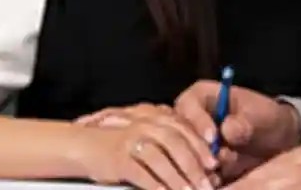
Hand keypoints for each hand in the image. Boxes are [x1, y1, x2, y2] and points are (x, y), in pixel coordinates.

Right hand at [75, 103, 219, 189]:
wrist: (85, 146)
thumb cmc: (122, 145)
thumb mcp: (148, 136)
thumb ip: (170, 143)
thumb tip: (201, 165)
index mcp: (156, 117)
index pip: (185, 129)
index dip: (202, 146)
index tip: (215, 164)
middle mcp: (146, 124)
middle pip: (177, 143)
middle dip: (195, 166)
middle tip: (208, 184)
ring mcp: (132, 140)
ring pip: (161, 159)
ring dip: (179, 179)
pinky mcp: (119, 158)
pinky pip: (142, 174)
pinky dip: (157, 186)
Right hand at [174, 81, 300, 179]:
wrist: (275, 143)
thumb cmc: (264, 119)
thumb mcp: (260, 116)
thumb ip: (245, 122)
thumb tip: (227, 130)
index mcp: (200, 97)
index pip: (189, 105)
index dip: (199, 121)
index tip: (213, 137)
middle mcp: (188, 120)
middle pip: (179, 134)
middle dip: (198, 151)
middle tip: (217, 163)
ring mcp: (189, 144)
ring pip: (185, 157)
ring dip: (202, 169)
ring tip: (223, 172)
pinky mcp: (195, 166)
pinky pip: (191, 175)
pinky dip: (205, 180)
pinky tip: (220, 181)